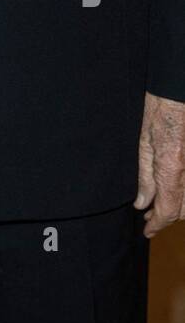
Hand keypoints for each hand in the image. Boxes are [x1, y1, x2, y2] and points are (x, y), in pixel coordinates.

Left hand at [134, 91, 184, 235]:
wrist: (178, 92)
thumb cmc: (159, 112)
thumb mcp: (144, 144)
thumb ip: (145, 177)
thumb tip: (142, 203)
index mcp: (172, 169)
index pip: (168, 210)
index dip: (157, 225)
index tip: (147, 230)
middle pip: (184, 211)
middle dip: (167, 218)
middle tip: (149, 218)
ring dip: (179, 208)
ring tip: (159, 206)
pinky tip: (173, 191)